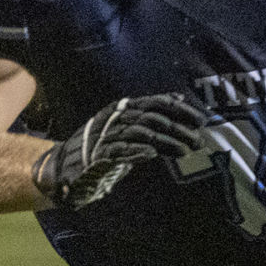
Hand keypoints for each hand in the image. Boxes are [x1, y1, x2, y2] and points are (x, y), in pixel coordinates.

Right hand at [33, 94, 205, 207]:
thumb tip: (179, 100)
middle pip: (153, 118)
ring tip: (185, 150)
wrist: (66, 165)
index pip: (154, 103)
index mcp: (122, 108)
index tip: (199, 119)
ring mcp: (106, 136)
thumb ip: (150, 117)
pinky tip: (152, 156)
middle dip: (178, 128)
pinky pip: (120, 152)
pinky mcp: (99, 156)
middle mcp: (115, 118)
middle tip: (199, 139)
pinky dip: (136, 152)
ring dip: (166, 142)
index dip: (178, 109)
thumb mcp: (127, 127)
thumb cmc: (102, 146)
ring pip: (141, 134)